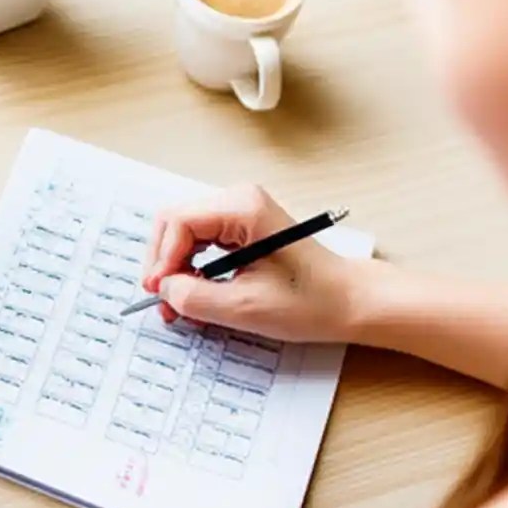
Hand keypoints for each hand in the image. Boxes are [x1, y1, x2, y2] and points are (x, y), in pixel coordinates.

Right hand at [142, 185, 357, 343]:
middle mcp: (239, 200)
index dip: (162, 259)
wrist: (349, 301)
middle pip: (175, 222)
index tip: (159, 291)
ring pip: (183, 232)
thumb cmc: (312, 301)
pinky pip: (199, 240)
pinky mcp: (241, 226)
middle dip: (163, 262)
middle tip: (163, 298)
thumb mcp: (245, 307)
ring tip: (177, 301)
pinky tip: (194, 291)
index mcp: (244, 209)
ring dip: (174, 266)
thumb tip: (164, 289)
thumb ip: (194, 298)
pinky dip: (189, 266)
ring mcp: (240, 210)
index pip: (179, 223)